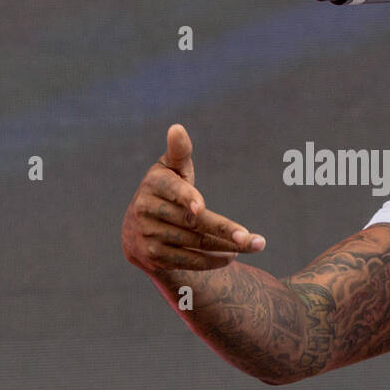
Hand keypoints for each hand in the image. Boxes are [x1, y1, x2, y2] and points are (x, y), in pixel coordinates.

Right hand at [122, 124, 265, 273]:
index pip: (173, 191)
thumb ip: (179, 151)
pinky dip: (210, 261)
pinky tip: (230, 257)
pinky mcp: (152, 256)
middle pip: (193, 222)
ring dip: (225, 248)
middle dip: (226, 231)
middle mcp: (145, 209)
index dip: (186, 197)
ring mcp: (147, 235)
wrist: (135, 228)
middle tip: (254, 240)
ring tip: (250, 245)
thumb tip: (177, 128)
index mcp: (153, 183)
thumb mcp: (170, 169)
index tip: (200, 206)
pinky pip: (186, 261)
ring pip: (194, 244)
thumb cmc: (165, 189)